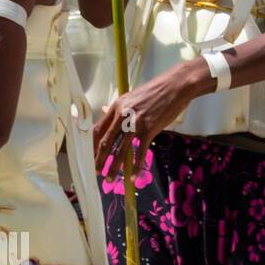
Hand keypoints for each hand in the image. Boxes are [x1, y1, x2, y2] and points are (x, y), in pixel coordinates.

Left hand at [95, 59, 211, 173]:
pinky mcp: (149, 129)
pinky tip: (132, 176)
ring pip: (120, 150)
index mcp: (116, 107)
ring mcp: (135, 123)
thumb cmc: (154, 92)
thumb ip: (118, 108)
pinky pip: (139, 152)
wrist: (175, 86)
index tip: (89, 155)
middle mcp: (122, 116)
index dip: (92, 144)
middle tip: (96, 171)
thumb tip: (104, 110)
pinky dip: (135, 166)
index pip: (98, 129)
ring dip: (114, 166)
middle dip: (99, 159)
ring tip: (110, 178)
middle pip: (106, 142)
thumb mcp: (131, 97)